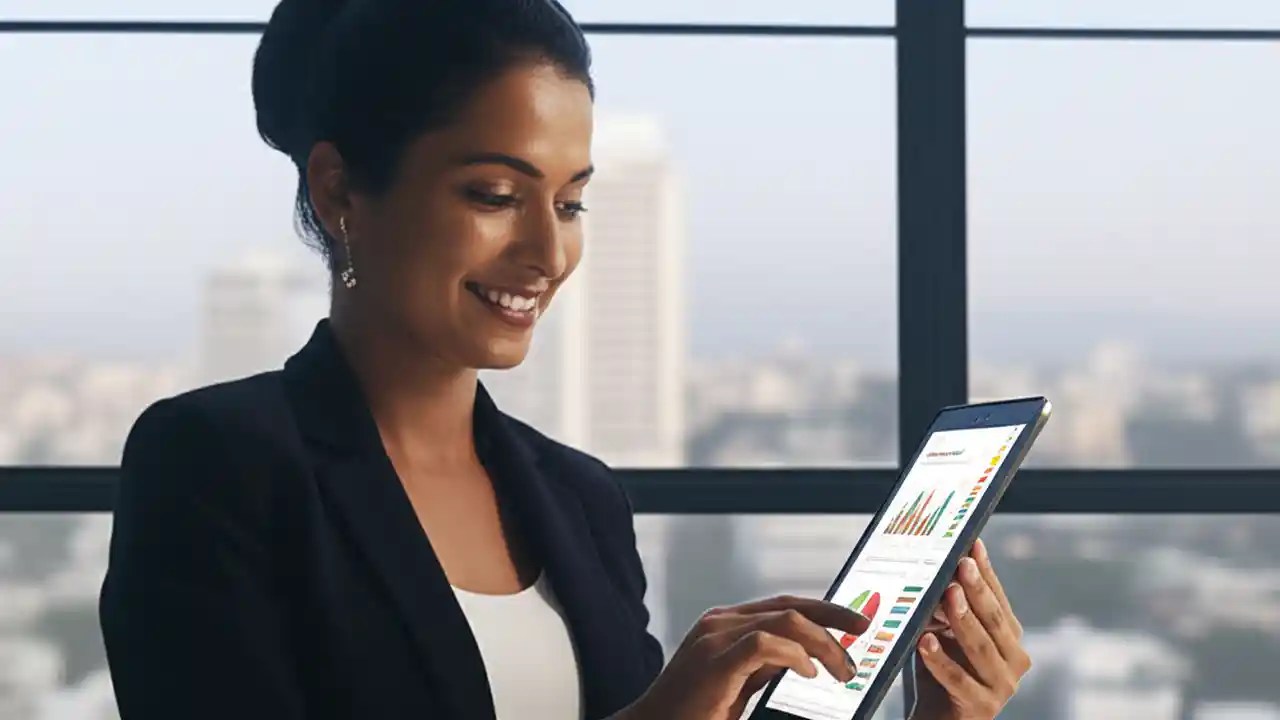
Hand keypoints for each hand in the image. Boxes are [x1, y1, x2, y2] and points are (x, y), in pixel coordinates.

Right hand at [618, 595, 869, 719]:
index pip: (785, 605)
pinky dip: (794, 655)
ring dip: (822, 642)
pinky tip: (808, 672)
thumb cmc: (692, 714)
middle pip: (791, 605)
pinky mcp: (713, 661)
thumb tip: (808, 658)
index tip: (856, 623)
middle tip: (865, 633)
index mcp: (726, 624)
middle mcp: (720, 623)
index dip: (824, 610)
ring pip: (785, 619)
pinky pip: (765, 643)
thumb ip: (768, 666)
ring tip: (841, 668)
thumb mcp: (740, 683)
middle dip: (835, 617)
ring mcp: (715, 638)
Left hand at [910, 538, 1030, 719]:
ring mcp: (1002, 686)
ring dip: (963, 620)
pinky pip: (959, 680)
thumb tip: (939, 567)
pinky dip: (941, 660)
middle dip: (977, 590)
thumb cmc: (941, 670)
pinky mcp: (982, 708)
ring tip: (947, 595)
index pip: (999, 599)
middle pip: (994, 620)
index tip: (972, 546)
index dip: (986, 572)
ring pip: (981, 648)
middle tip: (961, 566)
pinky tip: (924, 642)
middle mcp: (1015, 660)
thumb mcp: (946, 633)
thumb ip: (948, 607)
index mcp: (1010, 637)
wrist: (938, 719)